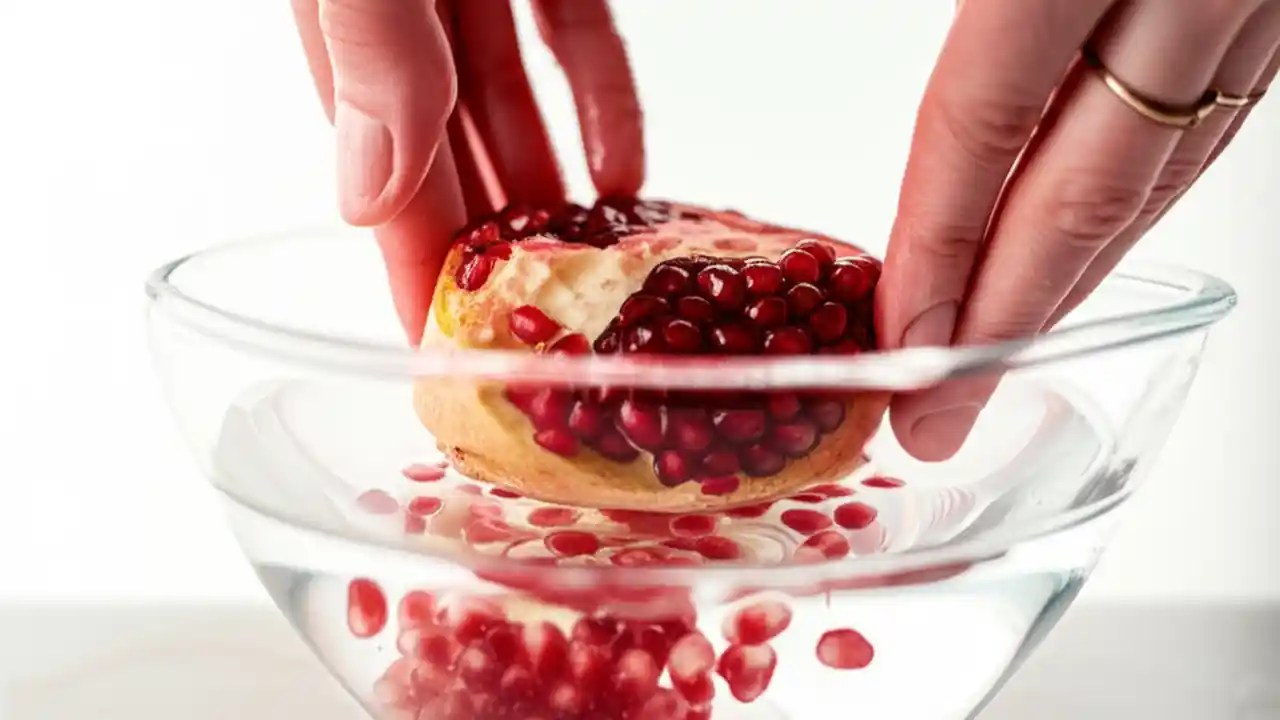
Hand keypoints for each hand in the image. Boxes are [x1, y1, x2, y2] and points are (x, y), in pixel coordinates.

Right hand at [289, 0, 644, 341]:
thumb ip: (375, 50)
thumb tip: (371, 188)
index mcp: (342, 16)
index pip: (378, 166)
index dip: (413, 261)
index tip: (442, 342)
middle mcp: (407, 10)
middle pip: (448, 148)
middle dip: (488, 240)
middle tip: (533, 322)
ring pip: (511, 101)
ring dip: (546, 186)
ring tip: (586, 268)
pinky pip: (575, 35)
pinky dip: (599, 104)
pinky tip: (618, 173)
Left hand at [879, 0, 1278, 460]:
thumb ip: (974, 22)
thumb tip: (919, 144)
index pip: (987, 125)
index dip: (940, 246)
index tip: (904, 344)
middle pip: (1086, 190)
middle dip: (1006, 318)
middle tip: (942, 413)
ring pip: (1159, 175)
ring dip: (1076, 280)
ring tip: (1003, 352)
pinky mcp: (1279, 6)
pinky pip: (1208, 130)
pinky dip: (1140, 203)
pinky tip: (1086, 247)